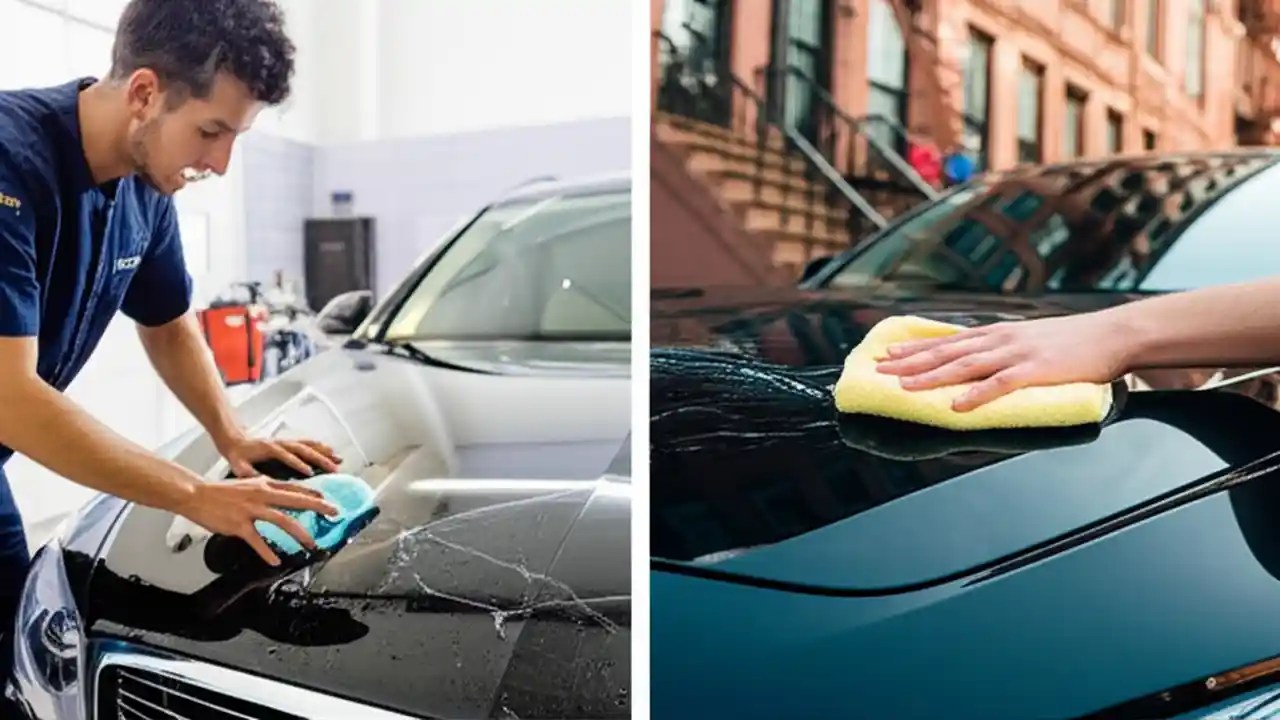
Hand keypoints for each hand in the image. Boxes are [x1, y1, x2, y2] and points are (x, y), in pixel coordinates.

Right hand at [175, 478, 338, 565]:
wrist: (197, 495)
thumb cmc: (222, 491)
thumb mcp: (249, 483)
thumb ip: (267, 488)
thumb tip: (283, 492)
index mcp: (265, 484)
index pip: (294, 488)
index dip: (313, 493)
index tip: (327, 499)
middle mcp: (262, 495)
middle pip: (296, 501)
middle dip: (318, 507)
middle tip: (334, 513)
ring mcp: (251, 510)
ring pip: (282, 521)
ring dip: (299, 534)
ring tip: (310, 544)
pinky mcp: (239, 525)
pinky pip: (257, 541)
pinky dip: (267, 552)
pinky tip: (276, 561)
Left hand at [220, 435, 340, 477]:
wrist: (236, 440)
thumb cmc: (237, 455)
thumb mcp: (237, 465)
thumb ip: (248, 473)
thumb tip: (258, 481)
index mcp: (269, 448)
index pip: (287, 456)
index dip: (298, 464)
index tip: (310, 473)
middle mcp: (281, 443)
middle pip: (304, 449)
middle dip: (320, 459)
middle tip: (334, 469)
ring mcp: (287, 442)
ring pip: (309, 445)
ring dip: (325, 452)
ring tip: (339, 460)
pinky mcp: (289, 443)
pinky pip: (308, 443)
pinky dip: (321, 447)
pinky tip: (331, 452)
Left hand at [874, 313, 1132, 410]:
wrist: (1111, 334)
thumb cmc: (1070, 341)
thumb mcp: (1026, 338)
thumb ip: (998, 347)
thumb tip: (972, 356)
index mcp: (996, 334)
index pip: (946, 341)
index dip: (914, 349)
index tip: (887, 355)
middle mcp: (999, 340)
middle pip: (947, 352)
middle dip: (911, 362)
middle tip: (880, 371)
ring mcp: (1017, 354)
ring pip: (966, 366)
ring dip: (933, 377)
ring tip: (906, 386)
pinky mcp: (1036, 370)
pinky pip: (1001, 384)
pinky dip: (978, 394)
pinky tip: (958, 405)